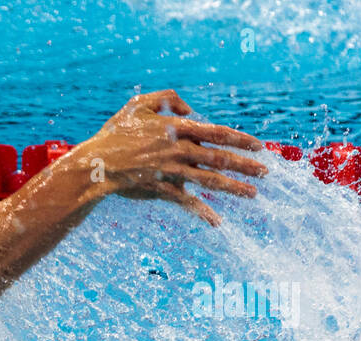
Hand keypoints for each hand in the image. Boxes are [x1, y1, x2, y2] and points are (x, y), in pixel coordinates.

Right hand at [75, 89, 266, 225]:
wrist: (95, 164)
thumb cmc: (115, 133)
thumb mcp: (139, 104)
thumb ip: (168, 99)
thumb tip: (191, 109)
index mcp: (176, 128)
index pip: (217, 132)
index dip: (240, 138)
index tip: (258, 146)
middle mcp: (178, 150)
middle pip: (219, 157)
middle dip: (245, 165)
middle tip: (265, 172)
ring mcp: (171, 171)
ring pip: (209, 179)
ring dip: (233, 188)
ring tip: (253, 194)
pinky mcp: (161, 189)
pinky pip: (186, 202)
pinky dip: (202, 212)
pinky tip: (217, 221)